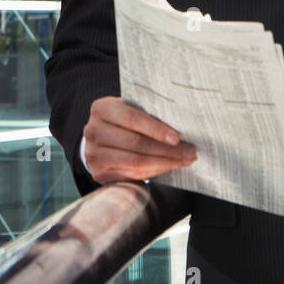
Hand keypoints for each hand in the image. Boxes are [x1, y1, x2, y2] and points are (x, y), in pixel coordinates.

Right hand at [82, 96, 196, 183]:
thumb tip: (182, 128)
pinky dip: (154, 171)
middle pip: (135, 143)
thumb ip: (148, 115)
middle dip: (167, 149)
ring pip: (135, 162)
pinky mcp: (99, 173)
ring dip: (164, 162)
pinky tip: (168, 166)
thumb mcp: (131, 110)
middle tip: (189, 152)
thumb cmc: (124, 122)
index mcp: (102, 108)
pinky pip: (132, 174)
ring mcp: (94, 154)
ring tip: (184, 160)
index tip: (177, 137)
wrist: (102, 139)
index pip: (132, 119)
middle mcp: (93, 130)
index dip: (156, 129)